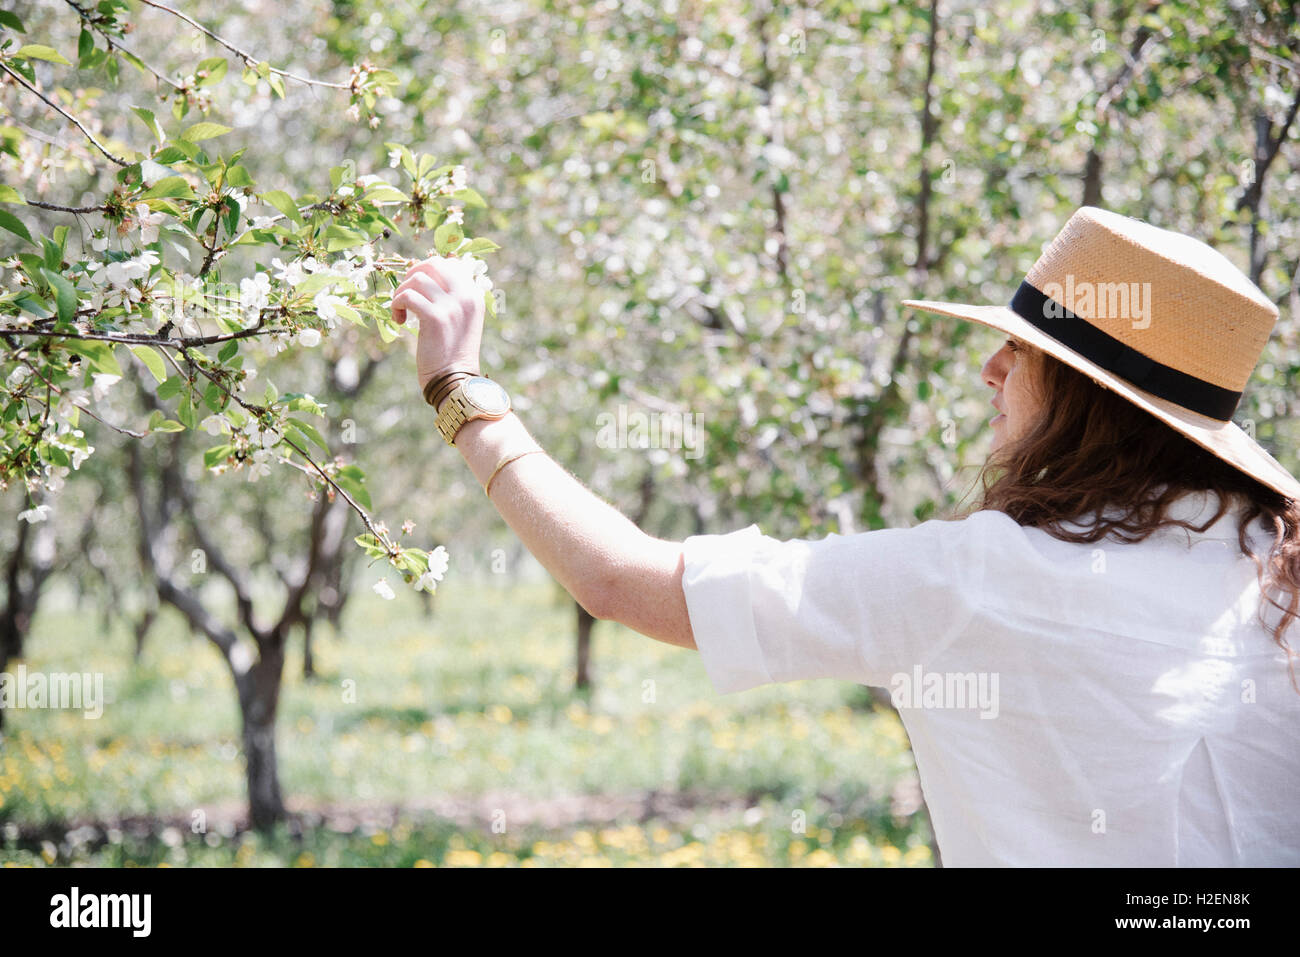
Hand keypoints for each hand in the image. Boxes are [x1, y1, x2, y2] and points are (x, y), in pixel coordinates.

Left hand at [390, 256, 484, 395]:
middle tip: (407, 293)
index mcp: (474, 296)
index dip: (430, 271)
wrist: (455, 381)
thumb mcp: (460, 321)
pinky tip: (400, 320)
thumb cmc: (453, 354)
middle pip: (434, 263)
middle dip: (414, 273)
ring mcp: (451, 305)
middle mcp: (466, 296)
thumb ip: (451, 300)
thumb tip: (425, 279)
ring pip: (417, 278)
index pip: (452, 264)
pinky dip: (397, 305)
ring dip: (402, 292)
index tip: (420, 288)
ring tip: (402, 311)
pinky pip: (407, 296)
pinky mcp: (435, 317)